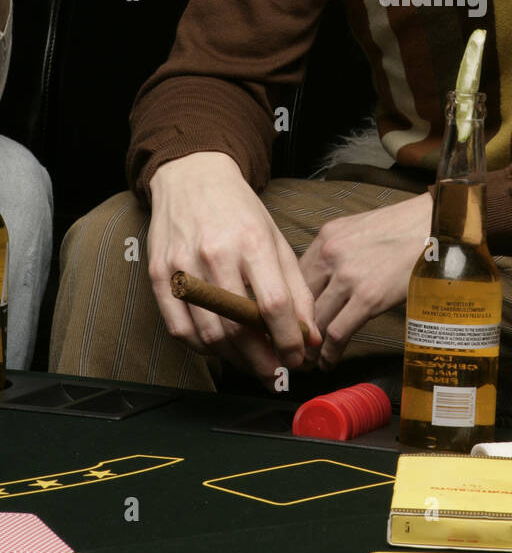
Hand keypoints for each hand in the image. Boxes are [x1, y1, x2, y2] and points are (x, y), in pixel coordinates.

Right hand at [148, 151, 321, 389]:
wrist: (193, 177)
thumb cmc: (240, 211)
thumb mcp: (276, 240)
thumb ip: (296, 289)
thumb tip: (310, 336)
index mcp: (251, 242)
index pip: (274, 305)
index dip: (288, 341)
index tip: (297, 359)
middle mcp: (215, 254)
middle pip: (239, 327)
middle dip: (263, 360)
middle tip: (276, 375)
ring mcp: (183, 265)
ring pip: (209, 334)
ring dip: (234, 360)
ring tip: (252, 363)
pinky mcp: (160, 275)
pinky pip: (179, 329)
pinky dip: (202, 348)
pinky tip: (221, 349)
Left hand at [299, 192, 432, 369]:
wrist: (437, 225)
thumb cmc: (405, 228)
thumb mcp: (360, 229)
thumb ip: (338, 251)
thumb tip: (326, 280)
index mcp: (327, 237)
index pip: (294, 278)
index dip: (290, 306)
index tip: (289, 322)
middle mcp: (331, 254)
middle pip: (299, 301)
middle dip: (295, 328)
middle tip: (293, 347)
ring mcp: (348, 276)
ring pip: (315, 321)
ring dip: (310, 347)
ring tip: (308, 361)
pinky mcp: (368, 298)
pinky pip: (337, 333)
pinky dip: (328, 354)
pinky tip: (328, 362)